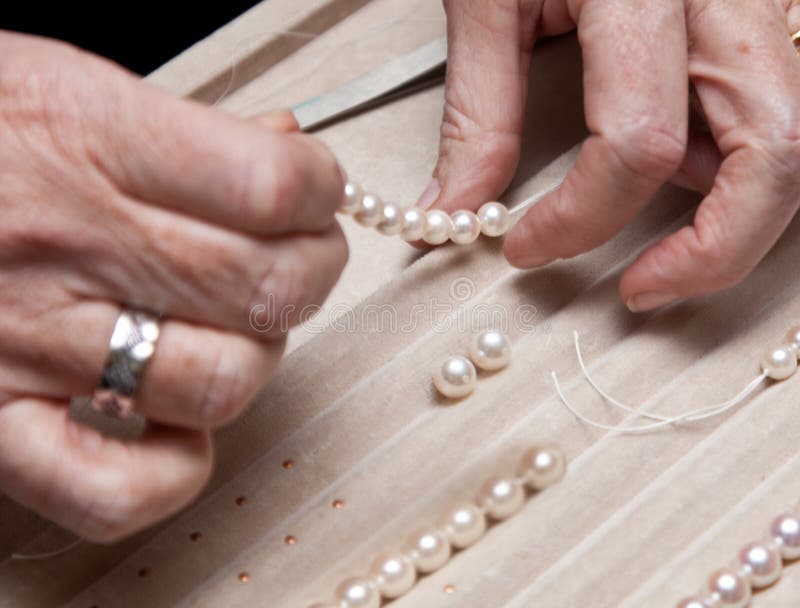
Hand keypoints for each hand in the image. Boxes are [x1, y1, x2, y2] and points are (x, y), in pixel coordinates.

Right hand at [0, 32, 346, 540]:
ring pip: (221, 383)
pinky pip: (115, 490)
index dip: (321, 190)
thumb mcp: (59, 78)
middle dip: (310, 270)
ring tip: (229, 326)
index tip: (316, 190)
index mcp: (87, 138)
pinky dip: (173, 469)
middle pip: (267, 289)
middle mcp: (65, 245)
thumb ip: (184, 123)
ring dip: (254, 355)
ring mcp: (29, 343)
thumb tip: (282, 142)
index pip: (272, 186)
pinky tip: (174, 420)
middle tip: (294, 254)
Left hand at [421, 0, 799, 310]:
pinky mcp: (763, 13)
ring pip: (792, 135)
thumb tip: (455, 212)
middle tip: (642, 289)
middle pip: (776, 151)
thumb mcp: (488, 0)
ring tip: (661, 245)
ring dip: (734, 212)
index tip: (527, 247)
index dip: (577, 220)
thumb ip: (480, 116)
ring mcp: (760, 0)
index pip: (635, 144)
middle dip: (713, 249)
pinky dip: (735, 164)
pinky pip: (777, 109)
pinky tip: (681, 171)